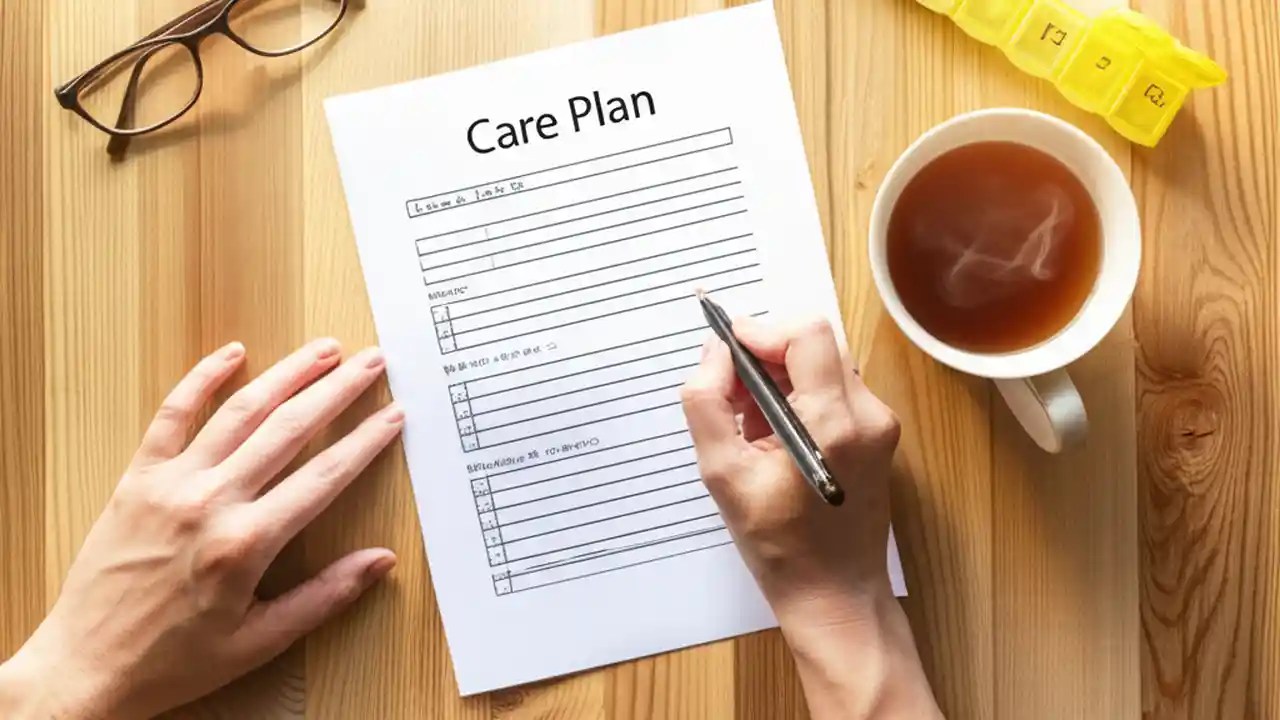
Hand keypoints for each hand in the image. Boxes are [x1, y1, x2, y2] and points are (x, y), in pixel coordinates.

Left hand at [0, 339, 403, 719]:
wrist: (85, 667)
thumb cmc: (173, 662)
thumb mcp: (259, 641)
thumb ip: (325, 597)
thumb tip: (381, 562)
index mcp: (246, 544)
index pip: (324, 477)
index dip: (366, 441)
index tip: (394, 415)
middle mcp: (210, 502)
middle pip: (289, 429)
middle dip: (338, 390)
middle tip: (372, 361)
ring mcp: (170, 484)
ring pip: (239, 411)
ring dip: (286, 375)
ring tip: (323, 350)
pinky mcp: (137, 479)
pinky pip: (171, 416)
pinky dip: (201, 379)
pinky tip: (232, 354)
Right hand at [681, 317, 939, 719]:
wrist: (835, 595)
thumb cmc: (779, 545)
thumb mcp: (723, 474)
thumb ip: (707, 403)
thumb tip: (713, 354)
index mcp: (834, 423)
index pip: (806, 334)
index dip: (760, 332)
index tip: (725, 351)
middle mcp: (868, 414)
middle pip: (816, 344)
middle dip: (766, 357)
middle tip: (731, 394)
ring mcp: (880, 423)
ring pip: (824, 364)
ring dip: (781, 378)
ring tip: (750, 423)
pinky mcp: (879, 434)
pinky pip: (835, 389)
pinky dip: (800, 396)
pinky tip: (775, 436)